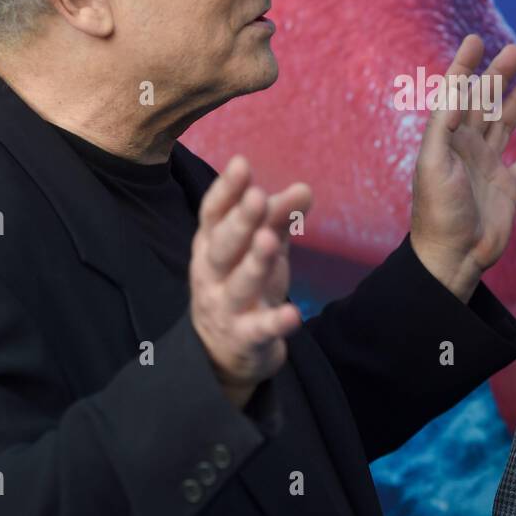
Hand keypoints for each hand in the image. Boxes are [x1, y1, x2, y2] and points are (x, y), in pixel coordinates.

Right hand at [189, 155, 312, 406]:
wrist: (223, 351)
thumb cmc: (243, 282)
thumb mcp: (260, 246)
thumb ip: (279, 217)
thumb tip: (305, 188)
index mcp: (211, 245)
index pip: (213, 214)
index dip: (226, 190)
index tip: (241, 165)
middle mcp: (211, 274)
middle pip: (222, 246)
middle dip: (240, 221)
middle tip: (257, 197)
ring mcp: (225, 308)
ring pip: (238, 284)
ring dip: (254, 263)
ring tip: (270, 241)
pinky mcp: (244, 339)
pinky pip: (259, 329)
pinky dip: (275, 322)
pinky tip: (293, 314)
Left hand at [410, 34, 515, 301]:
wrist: (453, 256)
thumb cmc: (439, 212)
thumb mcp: (434, 164)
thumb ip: (443, 127)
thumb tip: (456, 93)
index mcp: (448, 139)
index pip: (457, 94)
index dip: (465, 66)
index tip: (476, 40)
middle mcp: (467, 149)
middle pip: (485, 104)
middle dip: (497, 76)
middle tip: (514, 51)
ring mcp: (488, 169)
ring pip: (505, 127)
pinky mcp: (506, 191)